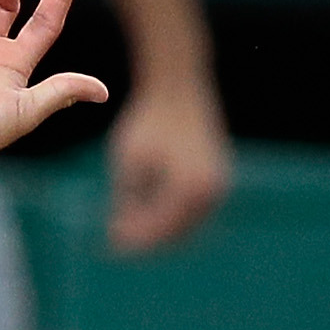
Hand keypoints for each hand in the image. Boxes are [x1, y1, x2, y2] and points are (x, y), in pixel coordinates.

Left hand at [104, 75, 229, 250]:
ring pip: (187, 225)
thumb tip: (121, 234)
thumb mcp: (128, 162)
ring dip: (160, 231)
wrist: (178, 87)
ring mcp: (219, 187)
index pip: (158, 228)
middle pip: (176, 233)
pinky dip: (173, 217)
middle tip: (118, 241)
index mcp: (189, 188)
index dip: (133, 239)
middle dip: (147, 239)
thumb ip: (127, 200)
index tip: (110, 243)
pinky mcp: (219, 179)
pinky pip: (195, 211)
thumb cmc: (148, 120)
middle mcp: (211, 192)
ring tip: (129, 228)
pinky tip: (147, 212)